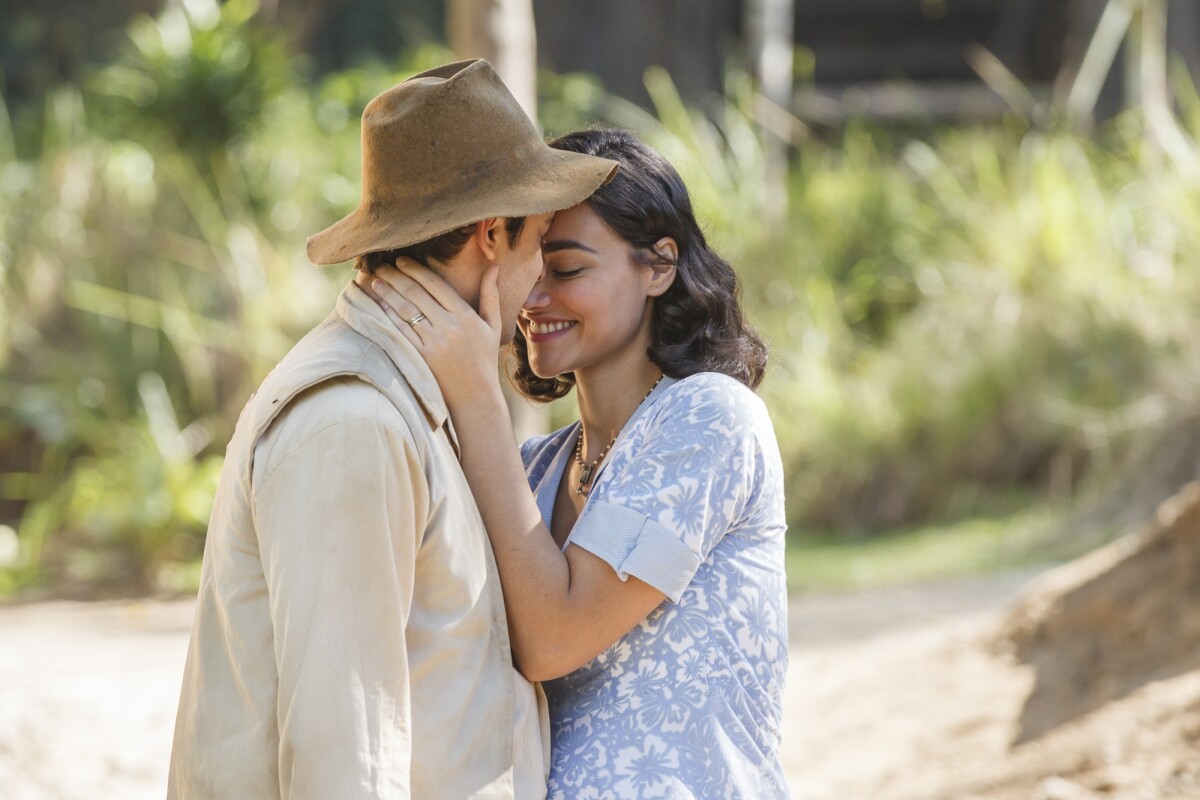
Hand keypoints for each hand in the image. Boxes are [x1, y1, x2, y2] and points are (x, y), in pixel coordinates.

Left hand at [365, 258, 504, 413]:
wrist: (475, 397)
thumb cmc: (484, 359)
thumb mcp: (493, 325)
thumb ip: (490, 294)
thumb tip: (494, 265)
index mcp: (466, 316)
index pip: (436, 285)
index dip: (416, 270)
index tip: (402, 260)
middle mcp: (449, 327)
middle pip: (417, 294)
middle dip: (396, 277)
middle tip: (382, 266)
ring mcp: (434, 343)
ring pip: (406, 311)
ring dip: (388, 293)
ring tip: (375, 280)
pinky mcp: (422, 357)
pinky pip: (401, 331)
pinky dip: (389, 316)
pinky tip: (379, 305)